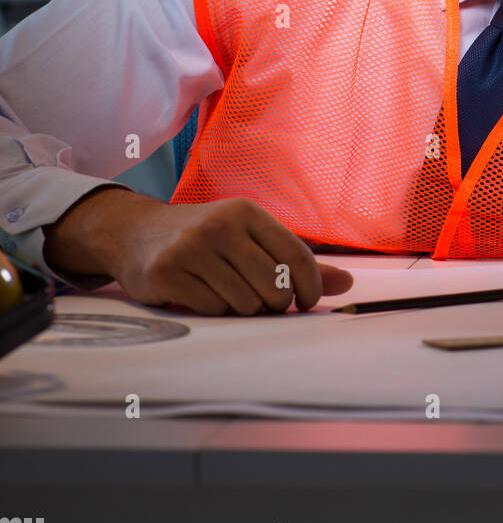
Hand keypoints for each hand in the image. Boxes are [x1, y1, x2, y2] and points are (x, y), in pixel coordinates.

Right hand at [45, 189, 353, 315]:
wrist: (135, 232)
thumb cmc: (205, 237)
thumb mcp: (249, 237)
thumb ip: (295, 260)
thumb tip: (347, 284)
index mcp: (247, 212)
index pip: (296, 256)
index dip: (311, 286)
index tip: (307, 301)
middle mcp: (220, 225)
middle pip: (274, 286)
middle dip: (274, 302)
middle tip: (260, 298)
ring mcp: (192, 248)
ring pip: (245, 303)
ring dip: (243, 308)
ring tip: (227, 291)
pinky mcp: (168, 272)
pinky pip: (214, 310)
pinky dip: (214, 310)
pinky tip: (201, 293)